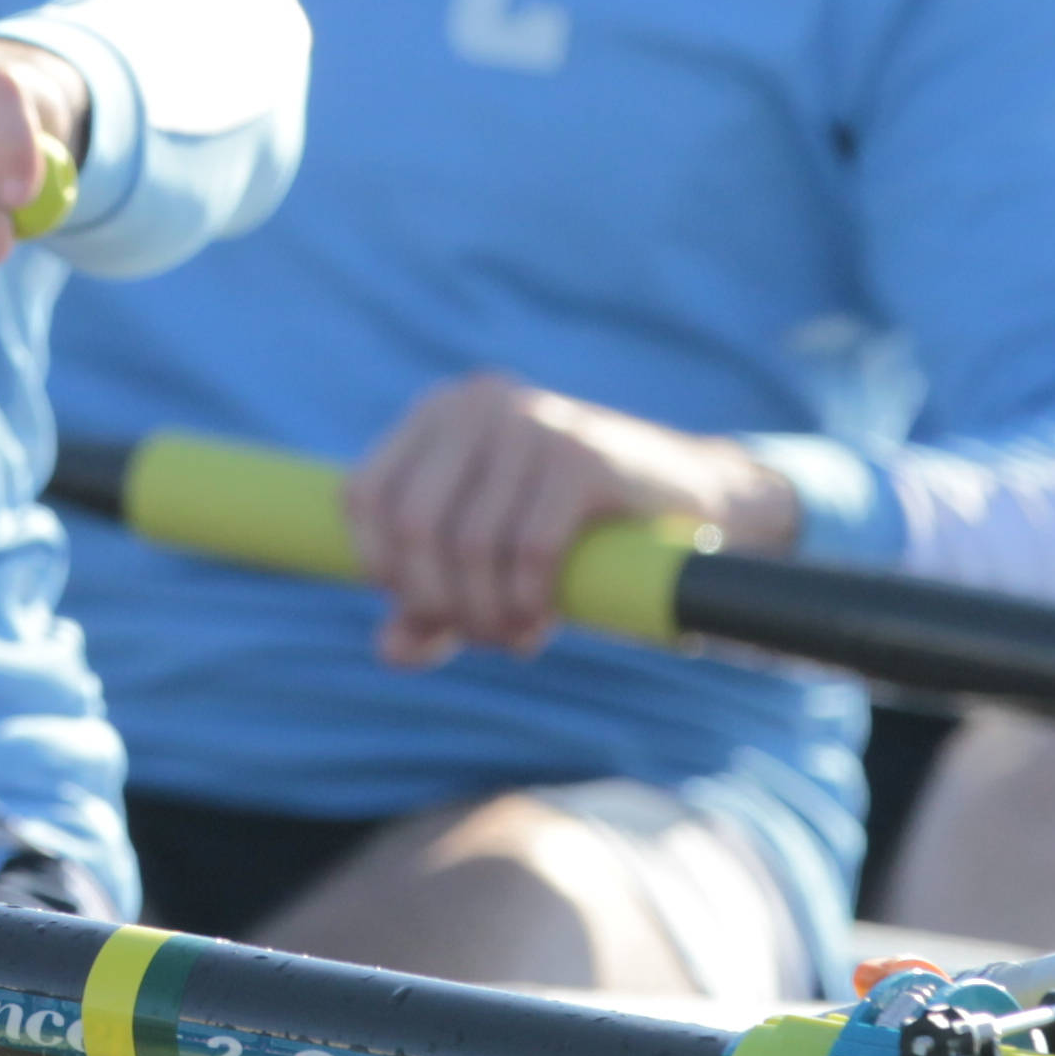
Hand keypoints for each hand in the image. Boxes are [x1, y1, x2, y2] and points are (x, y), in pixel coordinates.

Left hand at [346, 376, 799, 667]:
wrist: (690, 497)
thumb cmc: (573, 528)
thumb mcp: (489, 561)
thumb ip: (432, 605)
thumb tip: (389, 650)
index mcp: (441, 413)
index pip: (364, 494)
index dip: (380, 566)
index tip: (422, 609)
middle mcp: (479, 405)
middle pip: (414, 526)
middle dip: (438, 603)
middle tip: (479, 635)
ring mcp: (533, 424)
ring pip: (471, 546)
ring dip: (486, 614)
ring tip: (512, 637)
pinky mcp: (583, 457)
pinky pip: (530, 551)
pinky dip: (526, 604)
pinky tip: (537, 622)